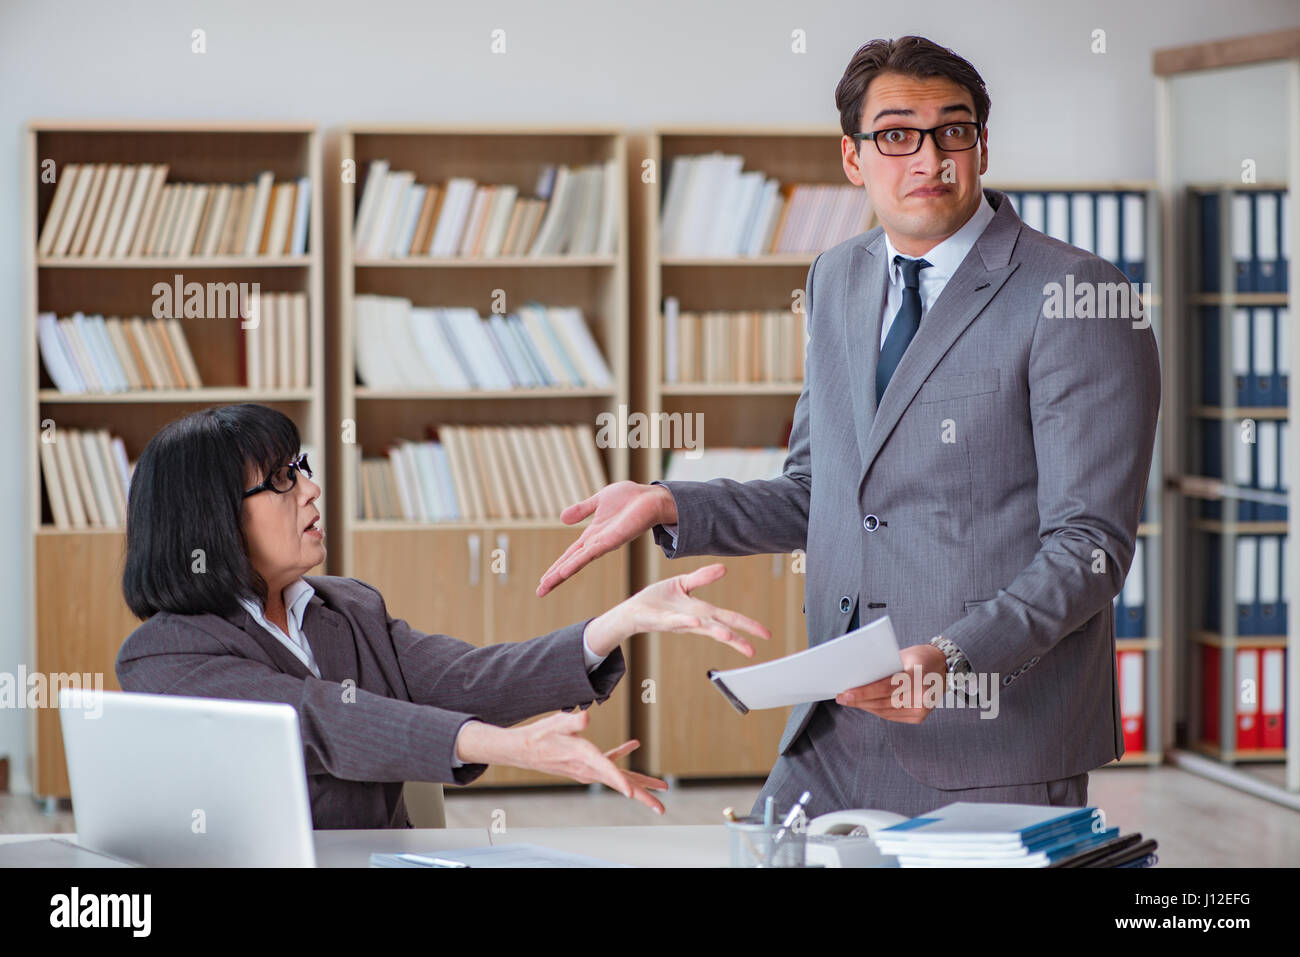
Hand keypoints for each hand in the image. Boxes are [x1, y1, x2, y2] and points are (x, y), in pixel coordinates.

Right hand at [456, 711, 668, 813]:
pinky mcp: (586, 765)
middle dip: (643, 794)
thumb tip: (586, 717)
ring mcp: (588, 770)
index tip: (633, 793)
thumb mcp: (556, 722)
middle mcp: (589, 768)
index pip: (607, 770)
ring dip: (640, 782)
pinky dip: (621, 754)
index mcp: (584, 757)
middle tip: (662, 808)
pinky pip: (609, 763)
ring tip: (661, 786)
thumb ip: (572, 721)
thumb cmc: (540, 734)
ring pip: (619, 777)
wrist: (523, 749)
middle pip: (621, 783)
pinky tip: (633, 744)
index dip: (621, 781)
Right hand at [536, 481, 676, 596]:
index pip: (570, 555)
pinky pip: (588, 554)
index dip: (556, 566)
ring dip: (559, 575)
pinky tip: (563, 572)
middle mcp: (596, 544)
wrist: (652, 498)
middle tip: (539, 592)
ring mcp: (603, 545)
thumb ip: (582, 510)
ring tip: (545, 587)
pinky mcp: (610, 542)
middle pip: (570, 563)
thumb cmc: (631, 499)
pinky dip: (574, 563)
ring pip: (576, 563)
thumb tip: (562, 518)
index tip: (544, 579)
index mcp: (593, 536)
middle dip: (554, 577)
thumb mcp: (599, 501)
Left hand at [582, 562, 771, 657]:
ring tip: (730, 637)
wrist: (632, 610)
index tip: (765, 634)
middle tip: (754, 650)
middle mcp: (693, 620)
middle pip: (720, 629)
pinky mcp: (661, 620)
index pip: (729, 618)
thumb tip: (724, 568)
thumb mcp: (682, 584)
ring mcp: (678, 621)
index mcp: (701, 611)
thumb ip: (702, 578)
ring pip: (700, 628)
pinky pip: (675, 621)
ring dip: (715, 632)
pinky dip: (686, 622)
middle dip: (738, 638)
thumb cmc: (657, 600)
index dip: (748, 625)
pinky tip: (696, 621)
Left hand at [834, 643, 946, 723]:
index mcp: (918, 675)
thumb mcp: (902, 656)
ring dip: (866, 706)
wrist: (944, 667)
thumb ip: (884, 668)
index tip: (845, 692)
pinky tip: (865, 705)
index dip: (864, 692)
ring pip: (886, 711)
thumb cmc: (919, 657)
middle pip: (884, 701)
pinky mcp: (919, 717)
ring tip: (850, 701)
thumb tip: (857, 679)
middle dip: (859, 700)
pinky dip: (877, 710)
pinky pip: (892, 716)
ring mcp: (922, 708)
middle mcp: (922, 694)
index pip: (885, 686)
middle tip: (842, 698)